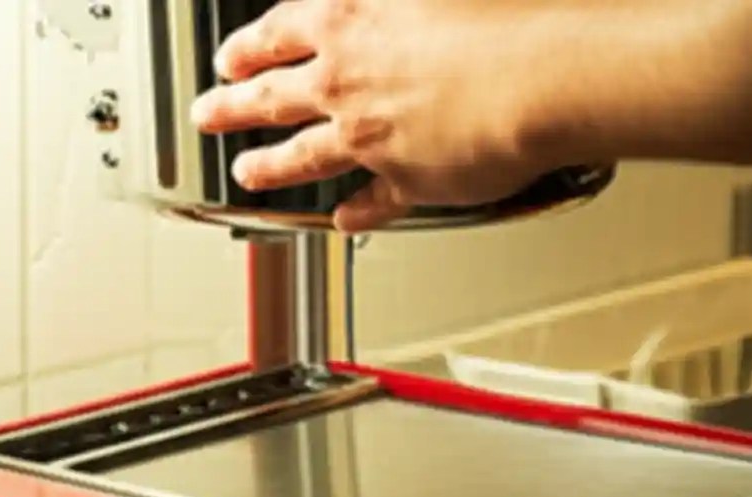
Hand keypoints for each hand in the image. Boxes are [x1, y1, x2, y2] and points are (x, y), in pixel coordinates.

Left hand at [190, 0, 578, 231]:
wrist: (544, 78)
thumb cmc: (503, 17)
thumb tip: (360, 2)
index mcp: (347, 22)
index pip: (277, 33)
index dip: (247, 47)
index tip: (229, 58)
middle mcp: (345, 82)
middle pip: (268, 97)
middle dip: (229, 107)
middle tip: (207, 114)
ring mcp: (368, 136)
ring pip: (300, 156)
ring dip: (269, 166)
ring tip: (246, 173)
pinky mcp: (405, 180)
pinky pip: (372, 202)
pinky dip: (356, 213)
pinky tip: (345, 220)